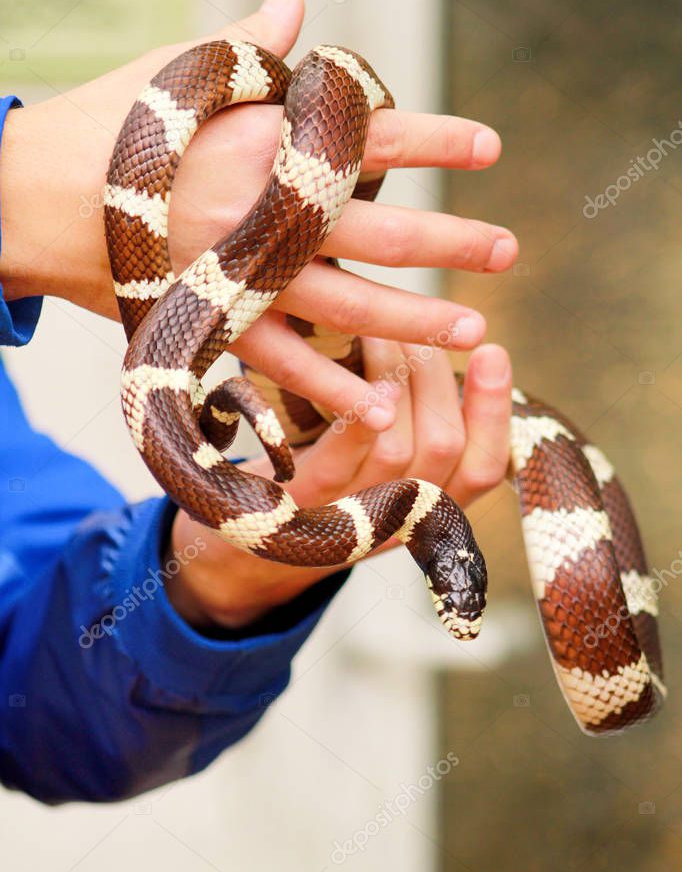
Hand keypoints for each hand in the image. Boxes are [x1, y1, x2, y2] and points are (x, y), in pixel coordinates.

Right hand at [0, 0, 516, 431]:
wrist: (27, 198)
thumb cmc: (109, 128)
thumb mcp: (180, 75)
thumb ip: (250, 45)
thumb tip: (296, 2)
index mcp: (263, 141)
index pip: (372, 138)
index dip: (438, 141)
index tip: (490, 148)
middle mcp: (264, 211)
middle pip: (381, 231)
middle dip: (451, 241)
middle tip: (505, 251)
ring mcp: (244, 274)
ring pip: (349, 305)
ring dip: (417, 320)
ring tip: (475, 329)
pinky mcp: (217, 321)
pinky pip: (286, 364)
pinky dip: (334, 389)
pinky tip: (384, 407)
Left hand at [167, 343, 511, 629]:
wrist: (239, 544)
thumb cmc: (315, 478)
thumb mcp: (374, 457)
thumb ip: (410, 420)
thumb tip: (442, 346)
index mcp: (425, 509)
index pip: (483, 467)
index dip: (495, 411)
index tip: (493, 351)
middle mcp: (397, 521)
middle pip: (446, 446)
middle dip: (437, 375)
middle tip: (417, 326)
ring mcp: (350, 519)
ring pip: (400, 448)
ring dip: (397, 379)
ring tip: (381, 331)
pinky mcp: (302, 508)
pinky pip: (340, 462)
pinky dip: (359, 417)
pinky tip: (361, 377)